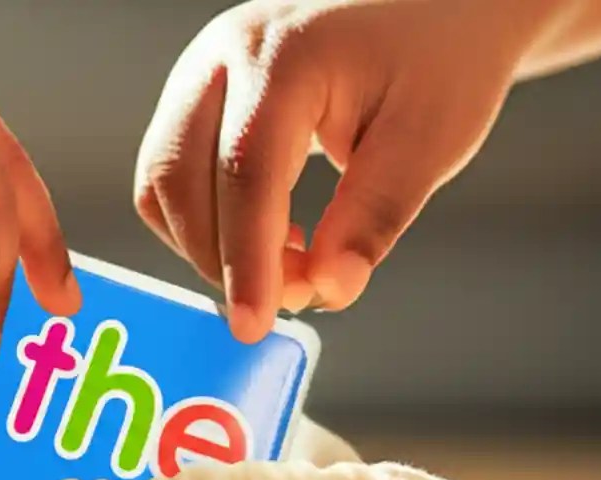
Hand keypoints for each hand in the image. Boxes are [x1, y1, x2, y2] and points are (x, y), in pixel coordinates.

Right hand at [134, 0, 560, 341]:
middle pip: (178, 179)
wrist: (433, 4)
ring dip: (208, 245)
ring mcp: (202, 72)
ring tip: (291, 261)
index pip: (244, 173)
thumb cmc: (439, 60)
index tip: (254, 327)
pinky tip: (269, 235)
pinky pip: (170, 176)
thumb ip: (374, 218)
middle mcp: (224, 56)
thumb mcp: (429, 142)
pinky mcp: (199, 97)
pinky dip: (205, 223)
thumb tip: (328, 291)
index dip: (245, 260)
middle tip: (295, 299)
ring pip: (161, 183)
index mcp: (284, 57)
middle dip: (221, 259)